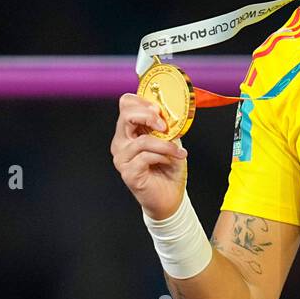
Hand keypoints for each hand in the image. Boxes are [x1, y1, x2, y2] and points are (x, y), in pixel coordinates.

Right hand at [111, 93, 188, 219]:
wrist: (170, 196)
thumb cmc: (168, 168)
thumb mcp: (171, 141)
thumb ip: (167, 127)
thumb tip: (171, 112)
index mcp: (129, 131)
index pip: (126, 105)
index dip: (142, 102)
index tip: (160, 110)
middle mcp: (121, 142)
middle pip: (126, 115)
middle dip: (149, 115)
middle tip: (164, 125)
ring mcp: (122, 158)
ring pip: (142, 140)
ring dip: (165, 144)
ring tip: (178, 151)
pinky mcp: (128, 172)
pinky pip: (145, 157)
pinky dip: (163, 156)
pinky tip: (172, 161)